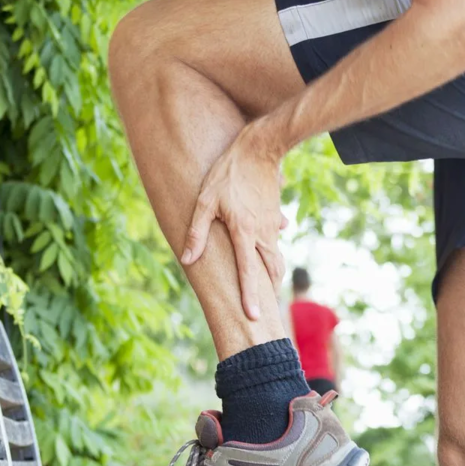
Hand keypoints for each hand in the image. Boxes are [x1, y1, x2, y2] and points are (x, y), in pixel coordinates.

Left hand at [181, 125, 287, 319]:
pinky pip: (276, 238)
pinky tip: (268, 246)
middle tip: (265, 309)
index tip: (253, 316)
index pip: (249, 272)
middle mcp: (263, 233)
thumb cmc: (227, 173)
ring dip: (272, 273)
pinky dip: (273, 248)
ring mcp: (273, 224)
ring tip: (267, 288)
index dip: (251, 296)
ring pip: (276, 256)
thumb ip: (196, 232)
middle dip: (268, 291)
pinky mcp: (276, 215)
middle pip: (271, 270)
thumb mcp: (204, 200)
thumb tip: (188, 260)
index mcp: (244, 232)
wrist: (259, 149)